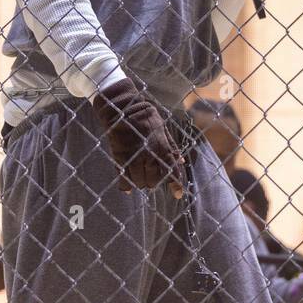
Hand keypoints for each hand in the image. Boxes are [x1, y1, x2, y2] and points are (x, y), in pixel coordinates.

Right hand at [92, 79, 184, 198]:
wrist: (122, 108)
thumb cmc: (145, 116)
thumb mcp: (163, 128)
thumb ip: (171, 146)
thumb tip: (182, 160)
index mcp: (162, 147)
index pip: (172, 171)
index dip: (176, 185)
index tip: (178, 195)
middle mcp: (150, 155)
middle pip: (154, 181)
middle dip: (154, 181)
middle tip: (151, 176)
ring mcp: (134, 157)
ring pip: (140, 182)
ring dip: (141, 182)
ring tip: (139, 177)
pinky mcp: (120, 157)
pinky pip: (124, 179)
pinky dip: (126, 186)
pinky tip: (128, 188)